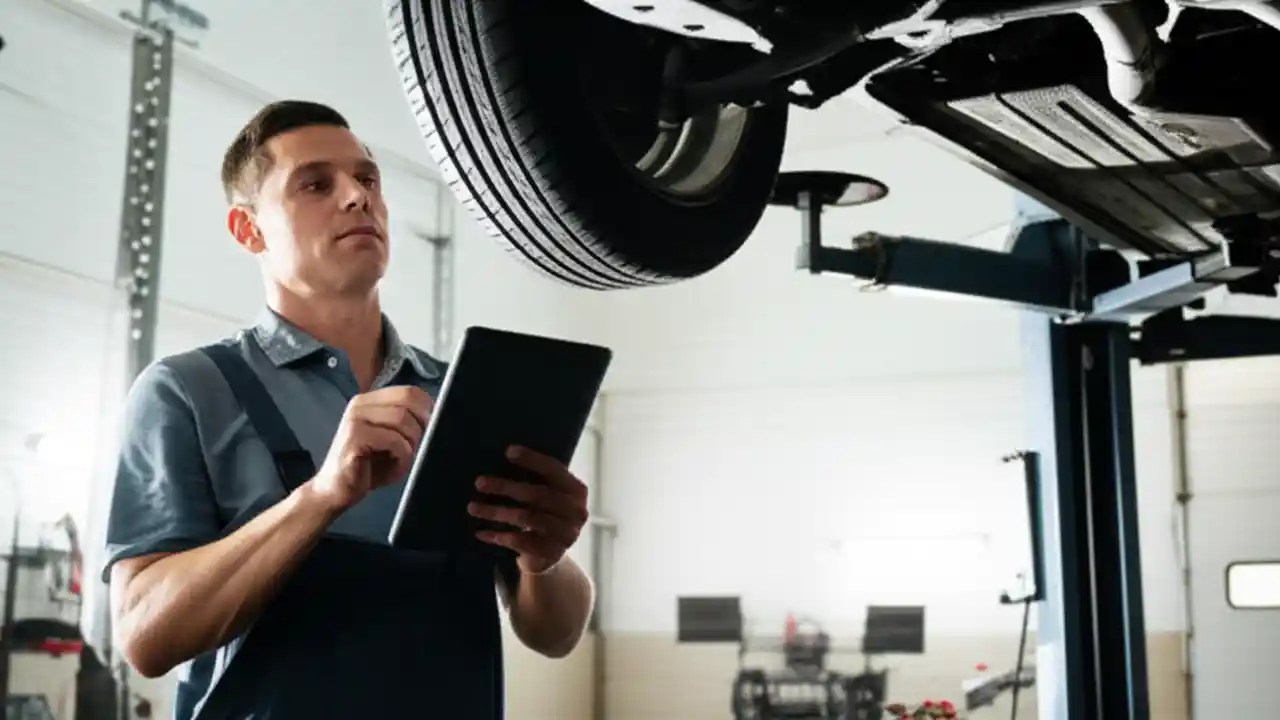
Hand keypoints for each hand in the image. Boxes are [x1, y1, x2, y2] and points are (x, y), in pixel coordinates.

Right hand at [311, 386, 431, 512]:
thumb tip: (435, 416)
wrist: (335, 490)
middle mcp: (361, 404)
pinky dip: (403, 456)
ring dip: (411, 444)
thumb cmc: (367, 466)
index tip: (429, 430)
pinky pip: (394, 440)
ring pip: (402, 420)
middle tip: (415, 447)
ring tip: (403, 460)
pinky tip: (395, 467)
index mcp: (371, 401)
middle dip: (420, 426)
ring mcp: (355, 418)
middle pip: (408, 402)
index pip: (410, 391)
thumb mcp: (392, 440)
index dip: (427, 410)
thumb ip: (408, 424)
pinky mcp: (355, 437)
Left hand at [469, 446, 588, 574]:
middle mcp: (576, 511)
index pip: (554, 469)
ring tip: (472, 507)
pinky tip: (480, 533)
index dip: (532, 460)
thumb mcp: (548, 495)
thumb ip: (536, 480)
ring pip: (525, 518)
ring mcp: (566, 534)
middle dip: (506, 487)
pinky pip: (520, 542)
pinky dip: (498, 536)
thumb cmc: (545, 515)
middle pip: (537, 494)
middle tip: (479, 482)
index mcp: (576, 490)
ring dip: (496, 512)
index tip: (508, 451)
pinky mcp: (551, 554)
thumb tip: (499, 458)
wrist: (552, 556)